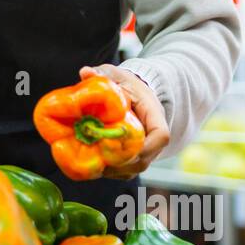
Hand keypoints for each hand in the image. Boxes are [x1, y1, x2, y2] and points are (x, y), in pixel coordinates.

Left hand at [79, 64, 168, 178]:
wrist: (133, 93)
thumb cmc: (126, 84)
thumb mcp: (115, 74)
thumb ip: (102, 73)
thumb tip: (84, 72)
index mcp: (154, 115)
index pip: (161, 136)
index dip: (146, 147)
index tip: (122, 149)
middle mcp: (153, 138)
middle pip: (144, 159)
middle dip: (120, 164)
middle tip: (97, 161)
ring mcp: (145, 151)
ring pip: (134, 169)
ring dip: (113, 171)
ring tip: (91, 166)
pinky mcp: (133, 158)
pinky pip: (125, 171)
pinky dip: (110, 172)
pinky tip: (91, 167)